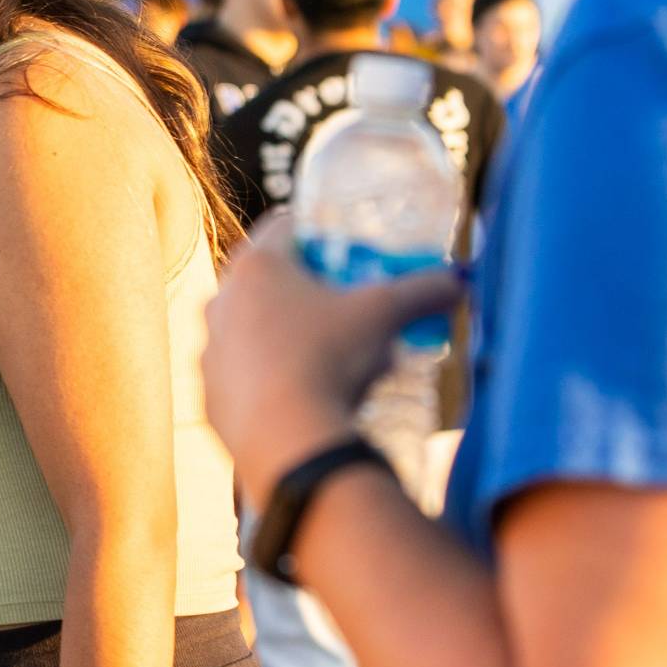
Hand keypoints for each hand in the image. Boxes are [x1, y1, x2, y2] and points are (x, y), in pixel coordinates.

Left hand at [203, 212, 464, 505]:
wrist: (288, 439)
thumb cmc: (330, 360)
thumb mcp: (385, 315)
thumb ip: (422, 291)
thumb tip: (456, 281)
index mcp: (256, 267)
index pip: (284, 227)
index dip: (319, 235)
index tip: (346, 251)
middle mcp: (221, 301)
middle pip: (267, 282)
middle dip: (309, 292)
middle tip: (348, 310)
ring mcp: (209, 349)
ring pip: (253, 331)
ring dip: (288, 338)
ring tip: (334, 360)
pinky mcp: (210, 393)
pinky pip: (245, 376)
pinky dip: (272, 380)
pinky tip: (307, 396)